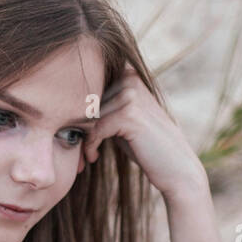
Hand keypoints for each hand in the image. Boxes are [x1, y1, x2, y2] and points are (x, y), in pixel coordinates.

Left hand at [82, 64, 209, 198]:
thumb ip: (103, 105)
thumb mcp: (122, 118)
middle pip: (86, 101)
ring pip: (88, 116)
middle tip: (79, 150)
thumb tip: (66, 101)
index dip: (77, 110)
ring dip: (83, 139)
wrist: (176, 167)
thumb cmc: (144, 144)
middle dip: (79, 127)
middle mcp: (130, 79)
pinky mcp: (128, 115)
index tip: (74, 134)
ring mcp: (130, 95)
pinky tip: (94, 157)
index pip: (87, 86)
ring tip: (86, 155)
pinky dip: (90, 146)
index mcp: (129, 73)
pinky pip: (95, 130)